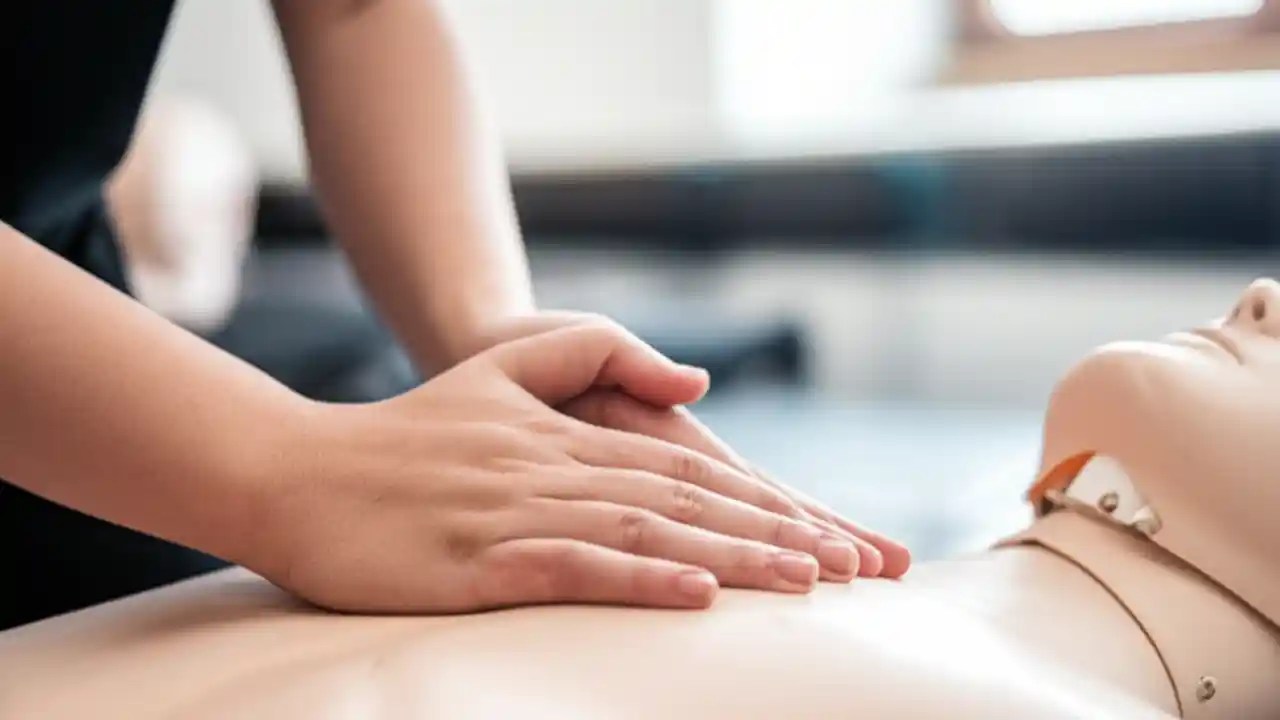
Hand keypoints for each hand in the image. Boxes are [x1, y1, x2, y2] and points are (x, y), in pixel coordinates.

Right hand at [248, 322, 859, 613]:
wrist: (296, 471)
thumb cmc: (403, 434)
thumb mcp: (500, 370)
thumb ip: (594, 355)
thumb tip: (694, 382)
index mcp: (566, 439)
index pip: (686, 473)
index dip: (762, 504)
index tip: (829, 534)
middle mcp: (554, 473)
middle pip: (683, 504)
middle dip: (773, 535)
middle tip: (850, 566)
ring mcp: (516, 515)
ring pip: (644, 534)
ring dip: (729, 558)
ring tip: (804, 580)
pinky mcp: (476, 561)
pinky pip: (570, 568)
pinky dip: (637, 579)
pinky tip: (694, 596)